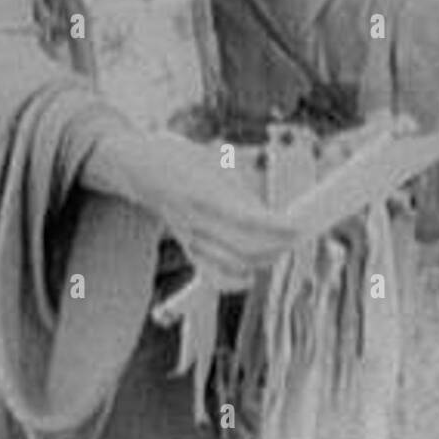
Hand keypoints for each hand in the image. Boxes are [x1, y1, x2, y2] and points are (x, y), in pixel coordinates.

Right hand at [83, 130, 299, 285]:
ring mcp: (191, 240)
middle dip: (277, 246)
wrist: (140, 169)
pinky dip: (238, 279)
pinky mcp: (189, 249)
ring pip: (235, 268)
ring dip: (264, 260)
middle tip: (299, 234)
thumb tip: (271, 214)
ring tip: (283, 245)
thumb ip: (240, 189)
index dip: (276, 228)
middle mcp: (196, 223)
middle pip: (245, 250)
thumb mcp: (212, 162)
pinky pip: (217, 276)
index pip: (247, 220)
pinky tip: (254, 270)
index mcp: (203, 195)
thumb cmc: (179, 159)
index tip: (299, 226)